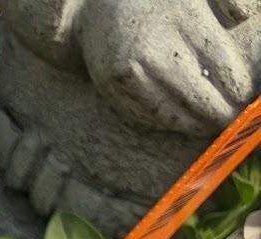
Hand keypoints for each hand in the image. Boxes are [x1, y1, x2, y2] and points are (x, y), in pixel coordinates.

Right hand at [78, 0, 259, 135]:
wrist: (93, 6)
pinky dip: (166, 123)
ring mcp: (131, 73)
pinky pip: (146, 116)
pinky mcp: (113, 90)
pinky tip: (180, 122)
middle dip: (218, 112)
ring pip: (172, 113)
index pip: (217, 64)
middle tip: (230, 120)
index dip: (234, 86)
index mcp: (179, 19)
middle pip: (197, 95)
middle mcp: (153, 48)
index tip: (244, 98)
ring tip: (208, 126)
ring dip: (194, 124)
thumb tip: (244, 17)